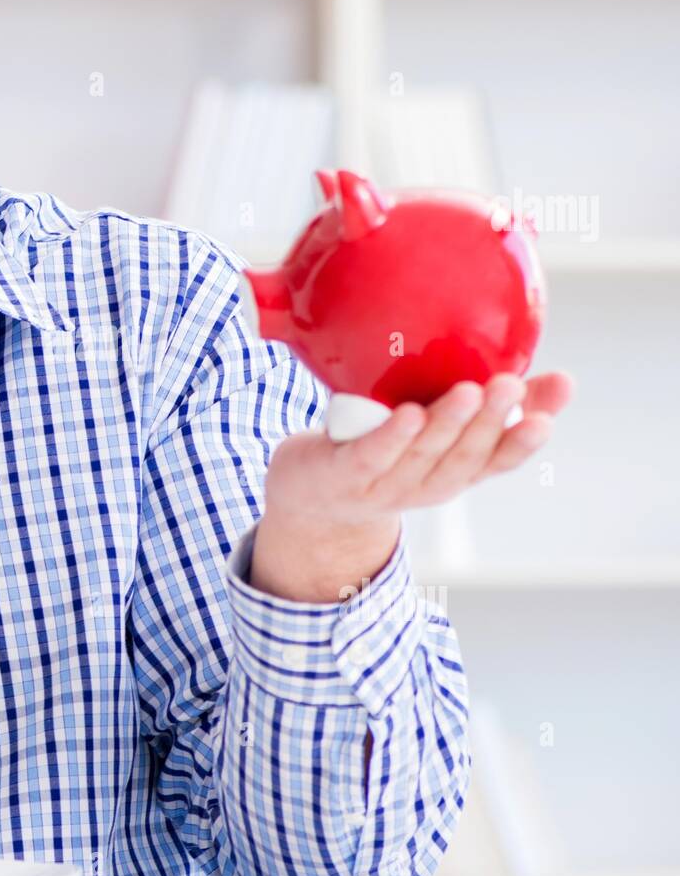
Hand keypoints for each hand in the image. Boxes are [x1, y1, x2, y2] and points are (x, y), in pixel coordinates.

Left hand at [263, 370, 574, 534]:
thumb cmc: (387, 449)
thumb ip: (495, 403)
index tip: (547, 418)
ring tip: (470, 391)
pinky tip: (409, 415)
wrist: (311, 495)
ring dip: (448, 425)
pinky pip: (371, 456)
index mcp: (454, 472)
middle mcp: (426, 484)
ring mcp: (383, 485)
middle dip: (490, 422)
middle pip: (463, 457)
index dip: (523, 443)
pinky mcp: (342, 475)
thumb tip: (562, 380)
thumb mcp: (441, 429)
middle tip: (509, 385)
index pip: (497, 462)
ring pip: (422, 456)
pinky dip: (392, 437)